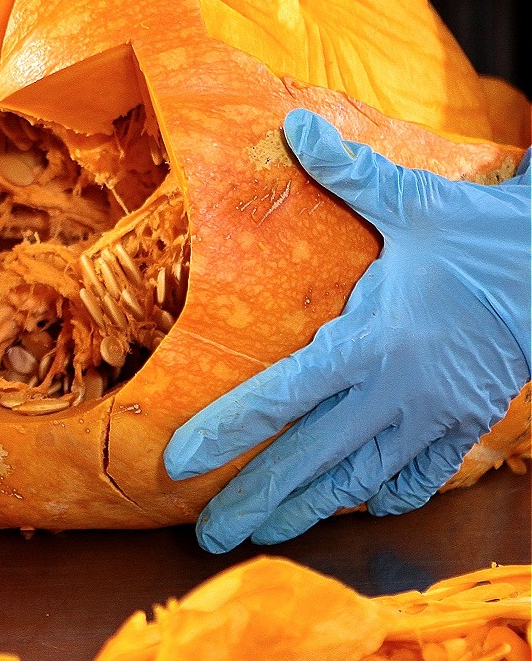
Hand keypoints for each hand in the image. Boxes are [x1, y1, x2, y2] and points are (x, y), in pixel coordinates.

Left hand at [165, 108, 529, 551]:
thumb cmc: (483, 233)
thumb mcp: (414, 200)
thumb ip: (348, 171)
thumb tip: (295, 125)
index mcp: (372, 338)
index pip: (279, 395)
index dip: (225, 431)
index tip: (177, 463)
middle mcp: (395, 389)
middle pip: (308, 458)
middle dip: (254, 498)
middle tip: (208, 535)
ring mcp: (431, 416)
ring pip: (356, 480)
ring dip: (305, 509)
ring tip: (259, 533)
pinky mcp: (464, 425)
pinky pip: (414, 476)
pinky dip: (379, 496)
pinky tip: (352, 508)